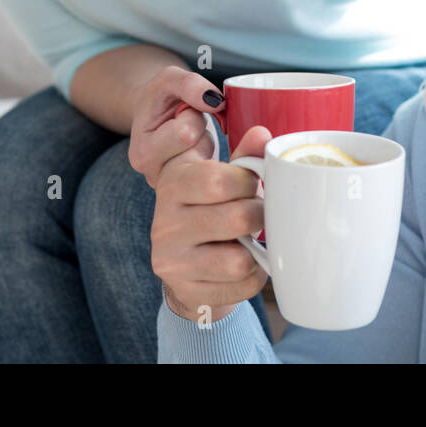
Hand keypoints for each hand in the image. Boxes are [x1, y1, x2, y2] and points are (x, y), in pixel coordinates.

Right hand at [126, 65, 225, 187]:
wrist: (155, 117)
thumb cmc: (162, 98)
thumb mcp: (169, 80)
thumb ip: (190, 84)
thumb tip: (217, 102)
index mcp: (143, 154)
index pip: (185, 133)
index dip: (193, 117)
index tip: (184, 113)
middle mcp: (157, 177)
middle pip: (201, 152)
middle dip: (203, 134)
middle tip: (192, 128)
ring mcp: (176, 189)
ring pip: (215, 166)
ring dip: (211, 147)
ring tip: (195, 141)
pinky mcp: (195, 194)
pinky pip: (225, 179)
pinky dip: (224, 163)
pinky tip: (209, 153)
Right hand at [151, 125, 272, 323]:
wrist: (185, 266)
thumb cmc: (210, 211)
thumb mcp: (220, 177)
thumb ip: (244, 157)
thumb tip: (262, 135)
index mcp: (172, 182)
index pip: (219, 179)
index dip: (249, 183)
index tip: (253, 186)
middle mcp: (163, 222)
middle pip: (236, 218)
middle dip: (259, 216)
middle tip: (258, 215)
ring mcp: (171, 261)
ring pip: (239, 259)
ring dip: (256, 250)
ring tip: (250, 241)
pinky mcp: (185, 291)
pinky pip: (240, 286)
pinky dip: (254, 276)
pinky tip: (244, 265)